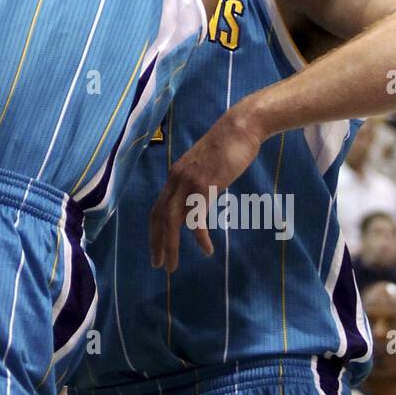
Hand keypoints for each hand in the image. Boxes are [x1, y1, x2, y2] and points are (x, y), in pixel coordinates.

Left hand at [149, 101, 265, 269]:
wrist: (240, 127)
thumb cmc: (229, 146)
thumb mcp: (207, 167)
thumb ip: (199, 183)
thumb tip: (199, 201)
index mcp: (175, 175)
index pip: (157, 208)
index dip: (154, 231)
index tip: (155, 250)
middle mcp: (176, 179)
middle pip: (159, 218)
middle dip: (157, 244)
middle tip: (159, 266)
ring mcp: (189, 182)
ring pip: (172, 221)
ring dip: (171, 246)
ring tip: (172, 267)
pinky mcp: (205, 185)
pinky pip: (197, 218)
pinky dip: (200, 238)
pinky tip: (206, 250)